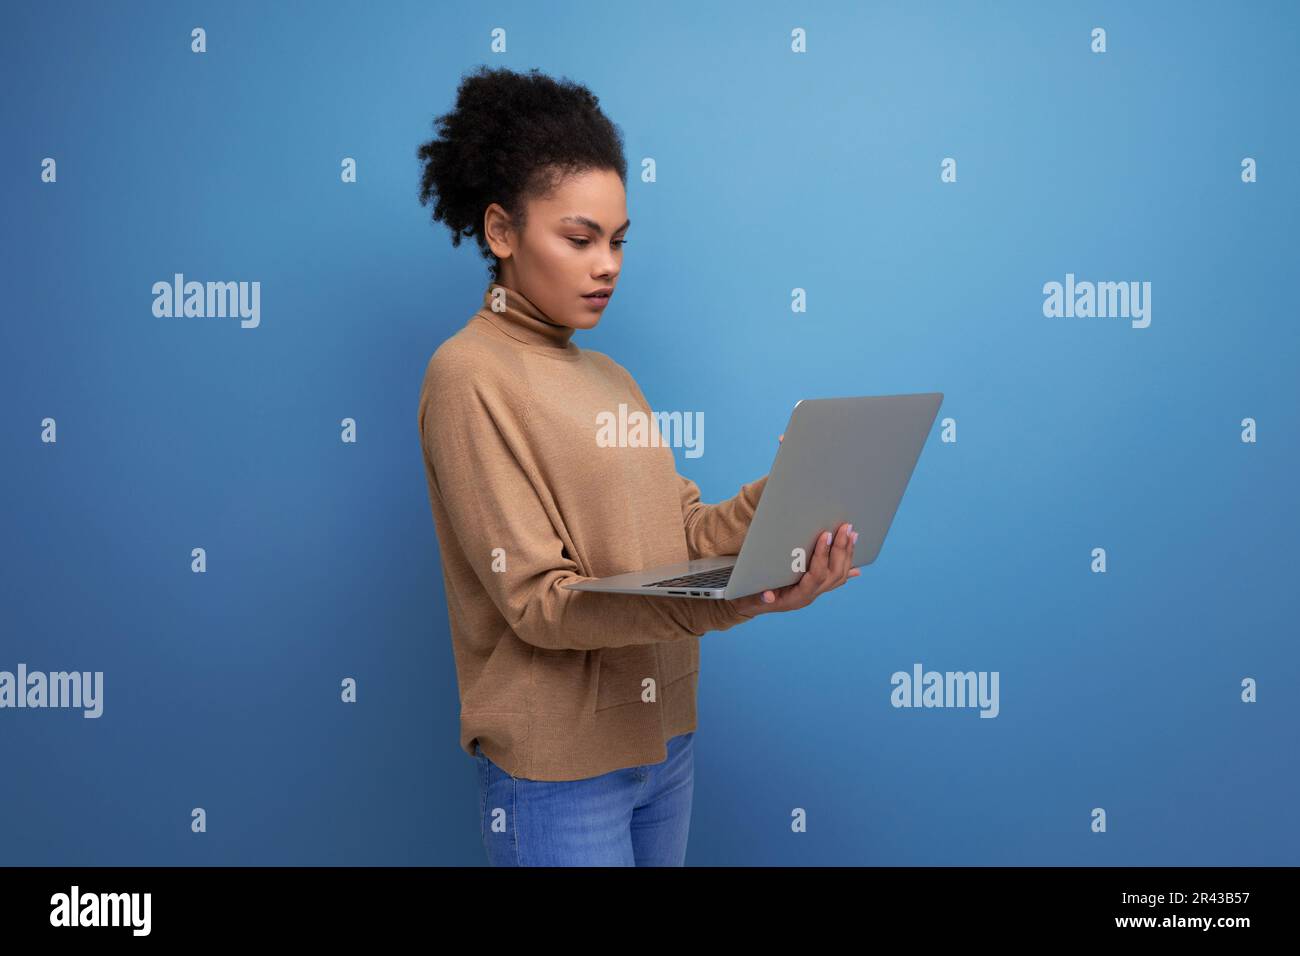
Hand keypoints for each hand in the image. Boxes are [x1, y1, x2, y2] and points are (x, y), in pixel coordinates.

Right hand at [732, 519, 859, 617]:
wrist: (749, 606)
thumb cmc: (749, 597)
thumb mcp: (751, 597)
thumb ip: (760, 597)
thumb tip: (767, 596)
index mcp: (797, 598)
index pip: (816, 576)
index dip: (822, 556)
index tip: (825, 535)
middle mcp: (809, 596)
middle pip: (834, 574)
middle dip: (841, 550)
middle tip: (846, 528)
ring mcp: (815, 593)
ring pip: (839, 576)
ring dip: (847, 554)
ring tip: (852, 534)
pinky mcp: (816, 588)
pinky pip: (837, 579)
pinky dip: (847, 567)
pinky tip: (856, 561)